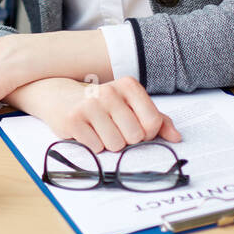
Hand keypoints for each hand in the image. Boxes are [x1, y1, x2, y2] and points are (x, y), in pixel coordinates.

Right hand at [9, 76, 181, 152]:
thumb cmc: (100, 104)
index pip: (153, 122)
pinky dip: (92, 145)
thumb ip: (157, 120)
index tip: (132, 126)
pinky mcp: (73, 120)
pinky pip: (96, 148)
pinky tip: (85, 132)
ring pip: (116, 145)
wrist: (57, 96)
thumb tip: (176, 137)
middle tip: (111, 128)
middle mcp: (108, 92)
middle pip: (135, 136)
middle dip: (125, 139)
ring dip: (108, 144)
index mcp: (128, 85)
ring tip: (97, 130)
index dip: (146, 133)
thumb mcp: (129, 106)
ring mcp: (89, 105)